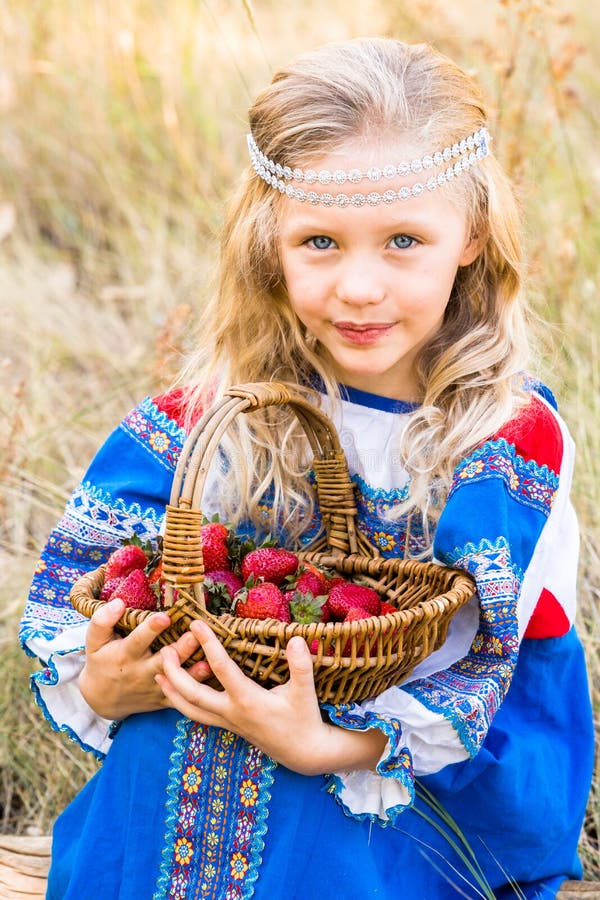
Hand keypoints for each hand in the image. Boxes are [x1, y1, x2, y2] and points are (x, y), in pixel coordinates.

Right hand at [79, 598, 211, 719]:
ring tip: (210, 659)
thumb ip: (102, 621)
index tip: (165, 616)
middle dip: (180, 649)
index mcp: (125, 655)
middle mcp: (141, 672)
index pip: (138, 640)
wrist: (103, 700)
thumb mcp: (94, 643)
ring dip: (195, 671)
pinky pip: (183, 697)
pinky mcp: (165, 699)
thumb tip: (119, 602)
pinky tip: (215, 679)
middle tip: (196, 635)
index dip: (151, 629)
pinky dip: (198, 689)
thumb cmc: (101, 662)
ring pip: (177, 680)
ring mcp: (155, 687)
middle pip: (164, 661)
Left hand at [156, 621, 387, 775]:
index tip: (196, 623)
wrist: (303, 753)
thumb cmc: (304, 719)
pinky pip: (198, 716)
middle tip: (164, 650)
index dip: (208, 644)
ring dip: (172, 692)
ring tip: (157, 674)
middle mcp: (232, 712)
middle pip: (193, 694)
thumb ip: (300, 666)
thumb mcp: (305, 692)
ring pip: (190, 709)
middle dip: (175, 672)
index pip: (221, 668)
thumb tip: (295, 639)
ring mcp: (228, 722)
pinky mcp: (229, 727)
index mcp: (247, 700)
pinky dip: (183, 704)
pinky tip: (176, 693)